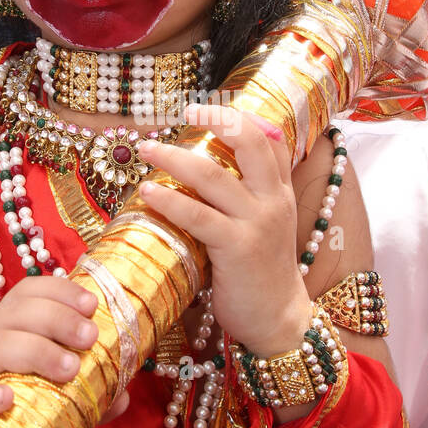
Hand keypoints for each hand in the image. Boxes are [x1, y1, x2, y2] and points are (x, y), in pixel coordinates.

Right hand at [0, 276, 102, 427]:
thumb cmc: (9, 414)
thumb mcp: (49, 395)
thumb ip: (87, 394)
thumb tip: (123, 398)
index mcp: (3, 326)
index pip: (28, 292)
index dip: (61, 292)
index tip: (92, 306)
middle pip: (16, 312)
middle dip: (58, 319)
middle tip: (88, 340)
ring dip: (35, 351)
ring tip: (68, 370)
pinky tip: (6, 400)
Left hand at [138, 104, 312, 356]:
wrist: (280, 319)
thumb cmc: (263, 274)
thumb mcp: (265, 228)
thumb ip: (246, 200)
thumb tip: (205, 175)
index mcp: (281, 193)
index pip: (270, 140)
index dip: (240, 118)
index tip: (208, 108)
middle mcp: (273, 201)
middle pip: (249, 143)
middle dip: (216, 120)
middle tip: (185, 112)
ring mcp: (256, 223)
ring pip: (214, 176)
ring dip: (174, 157)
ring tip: (146, 148)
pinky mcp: (237, 248)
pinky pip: (199, 215)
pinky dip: (170, 200)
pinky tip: (147, 192)